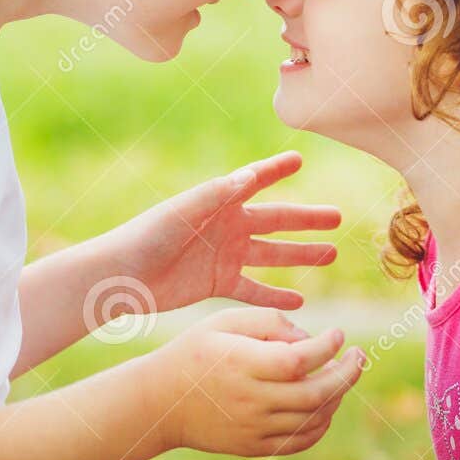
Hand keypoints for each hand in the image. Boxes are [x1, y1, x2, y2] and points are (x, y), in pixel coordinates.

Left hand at [102, 151, 340, 314]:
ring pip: (273, 255)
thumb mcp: (183, 211)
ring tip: (331, 255)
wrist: (122, 276)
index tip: (299, 158)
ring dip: (301, 255)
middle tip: (338, 218)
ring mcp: (225, 255)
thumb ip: (217, 195)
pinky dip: (275, 296)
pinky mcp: (218, 283)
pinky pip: (254, 290)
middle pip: (276, 220)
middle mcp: (227, 226)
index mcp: (219, 201)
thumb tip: (251, 176)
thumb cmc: (147, 236)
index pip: (256, 180)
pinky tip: (299, 302)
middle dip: (307, 220)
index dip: (277, 169)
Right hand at [146, 307, 363, 456]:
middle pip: (315, 393)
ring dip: (337, 396)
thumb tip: (309, 338)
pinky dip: (321, 424)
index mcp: (242, 364)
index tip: (338, 334)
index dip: (326, 347)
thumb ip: (268, 320)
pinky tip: (327, 405)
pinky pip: (300, 441)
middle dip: (347, 374)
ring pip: (313, 418)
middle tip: (360, 356)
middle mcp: (250, 399)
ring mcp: (253, 427)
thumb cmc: (195, 351)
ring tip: (341, 375)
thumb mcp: (223, 321)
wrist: (160, 402)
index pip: (298, 360)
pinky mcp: (254, 446)